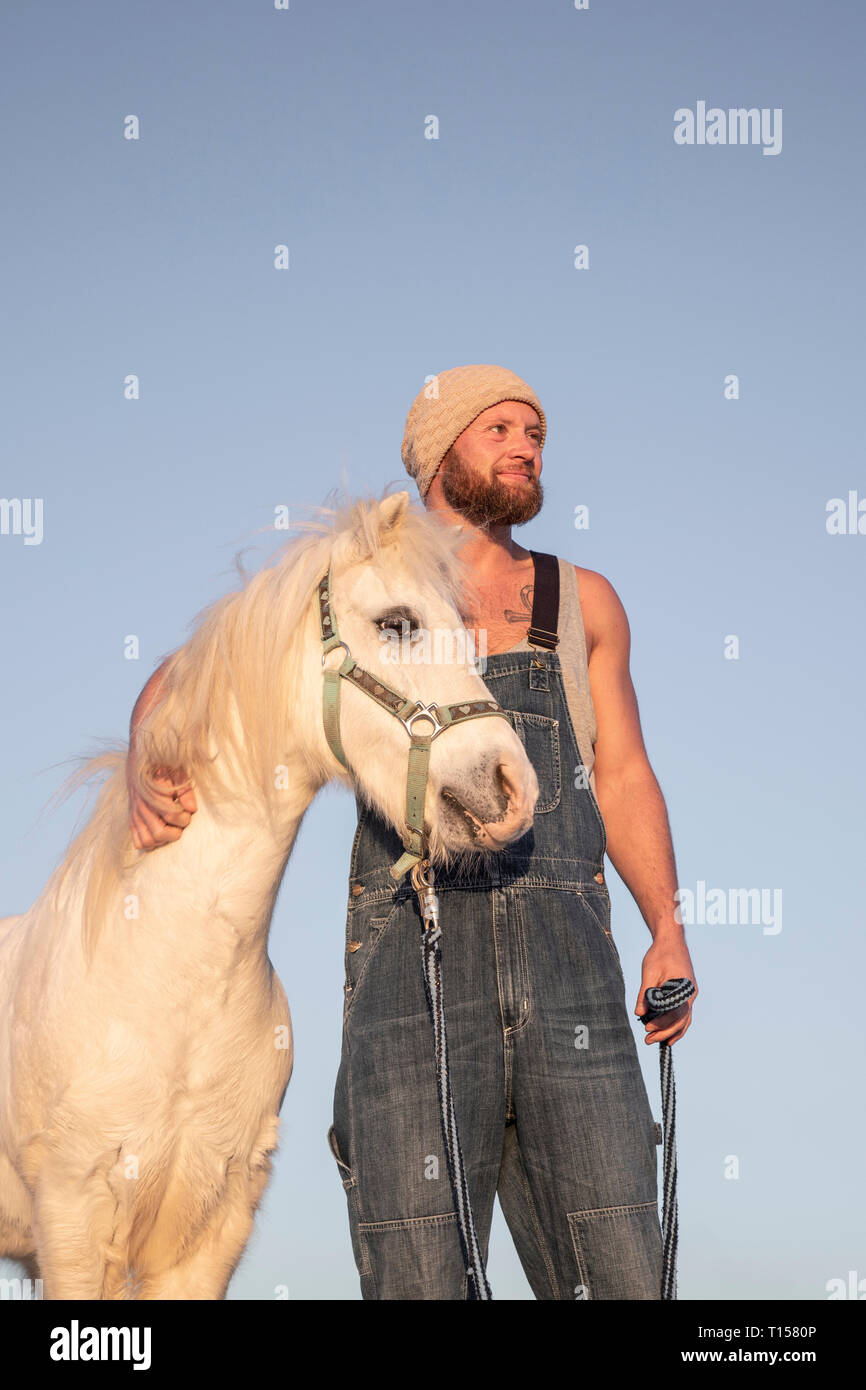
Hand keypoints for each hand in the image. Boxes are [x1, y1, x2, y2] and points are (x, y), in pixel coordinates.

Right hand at [127, 754, 196, 850]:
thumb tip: (192, 809)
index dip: (184, 818)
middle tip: (181, 823)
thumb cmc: (162, 768)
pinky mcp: (132, 819)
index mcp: (153, 794)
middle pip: (158, 834)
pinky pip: (138, 841)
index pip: (171, 816)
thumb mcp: (177, 774)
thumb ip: (186, 791)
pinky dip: (149, 842)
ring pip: (147, 841)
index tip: (188, 812)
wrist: (138, 762)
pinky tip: (159, 832)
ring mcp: (135, 815)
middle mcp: (141, 807)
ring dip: (162, 840)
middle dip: (175, 832)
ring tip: (170, 829)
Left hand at [635, 931, 696, 1046]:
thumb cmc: (660, 954)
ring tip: (656, 1041)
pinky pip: (684, 1015)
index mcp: (684, 987)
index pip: (675, 1012)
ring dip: (671, 1031)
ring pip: (684, 1020)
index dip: (661, 1023)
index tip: (647, 1028)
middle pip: (681, 1020)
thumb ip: (645, 994)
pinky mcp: (686, 995)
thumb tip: (639, 1014)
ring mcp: (690, 995)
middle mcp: (690, 994)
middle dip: (664, 1032)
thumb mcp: (649, 972)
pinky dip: (677, 1026)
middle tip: (648, 1040)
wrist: (671, 940)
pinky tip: (669, 1036)